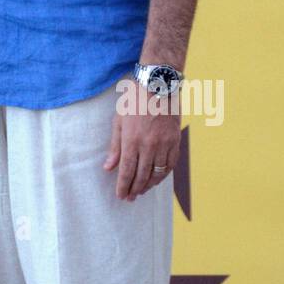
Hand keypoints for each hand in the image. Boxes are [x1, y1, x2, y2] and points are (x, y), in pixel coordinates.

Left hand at [103, 78, 180, 200]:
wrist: (158, 86)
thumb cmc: (134, 101)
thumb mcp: (119, 121)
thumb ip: (115, 146)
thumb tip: (108, 167)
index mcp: (132, 140)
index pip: (127, 171)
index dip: (123, 186)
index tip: (121, 196)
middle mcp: (149, 145)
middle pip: (142, 175)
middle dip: (135, 189)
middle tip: (130, 198)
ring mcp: (164, 144)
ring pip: (157, 173)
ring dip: (149, 185)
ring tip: (142, 191)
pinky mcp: (175, 141)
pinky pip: (170, 165)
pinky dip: (163, 175)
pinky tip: (157, 179)